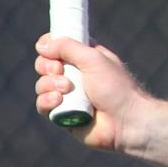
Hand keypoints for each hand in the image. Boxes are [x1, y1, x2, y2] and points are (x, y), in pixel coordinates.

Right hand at [34, 34, 143, 150]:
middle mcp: (74, 76)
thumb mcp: (93, 58)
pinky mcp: (62, 116)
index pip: (58, 46)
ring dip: (48, 84)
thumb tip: (42, 46)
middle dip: (46, 65)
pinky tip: (58, 100)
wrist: (126, 121)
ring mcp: (67, 96)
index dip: (49, 45)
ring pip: (42, 85)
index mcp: (84, 58)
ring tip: (66, 89)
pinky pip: (43, 106)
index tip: (48, 47)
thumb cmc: (116, 88)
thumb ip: (68, 47)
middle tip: (59, 69)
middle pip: (44, 64)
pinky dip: (46, 101)